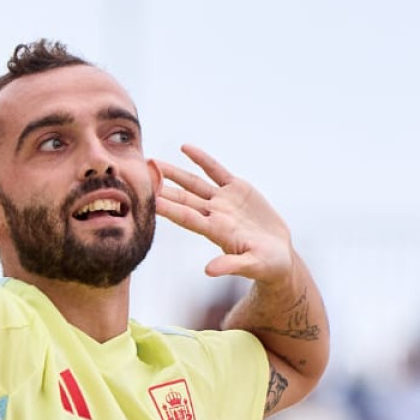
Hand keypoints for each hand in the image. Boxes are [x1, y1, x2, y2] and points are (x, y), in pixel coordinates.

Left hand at [155, 145, 294, 282]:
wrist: (279, 255)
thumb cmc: (266, 265)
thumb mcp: (252, 266)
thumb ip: (231, 266)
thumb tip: (209, 270)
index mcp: (216, 231)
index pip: (186, 218)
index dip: (168, 208)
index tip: (149, 200)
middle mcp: (214, 214)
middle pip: (183, 198)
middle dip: (161, 186)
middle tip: (140, 174)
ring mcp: (224, 201)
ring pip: (194, 183)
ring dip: (174, 173)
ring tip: (153, 162)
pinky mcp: (237, 189)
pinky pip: (216, 171)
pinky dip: (202, 159)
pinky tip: (185, 148)